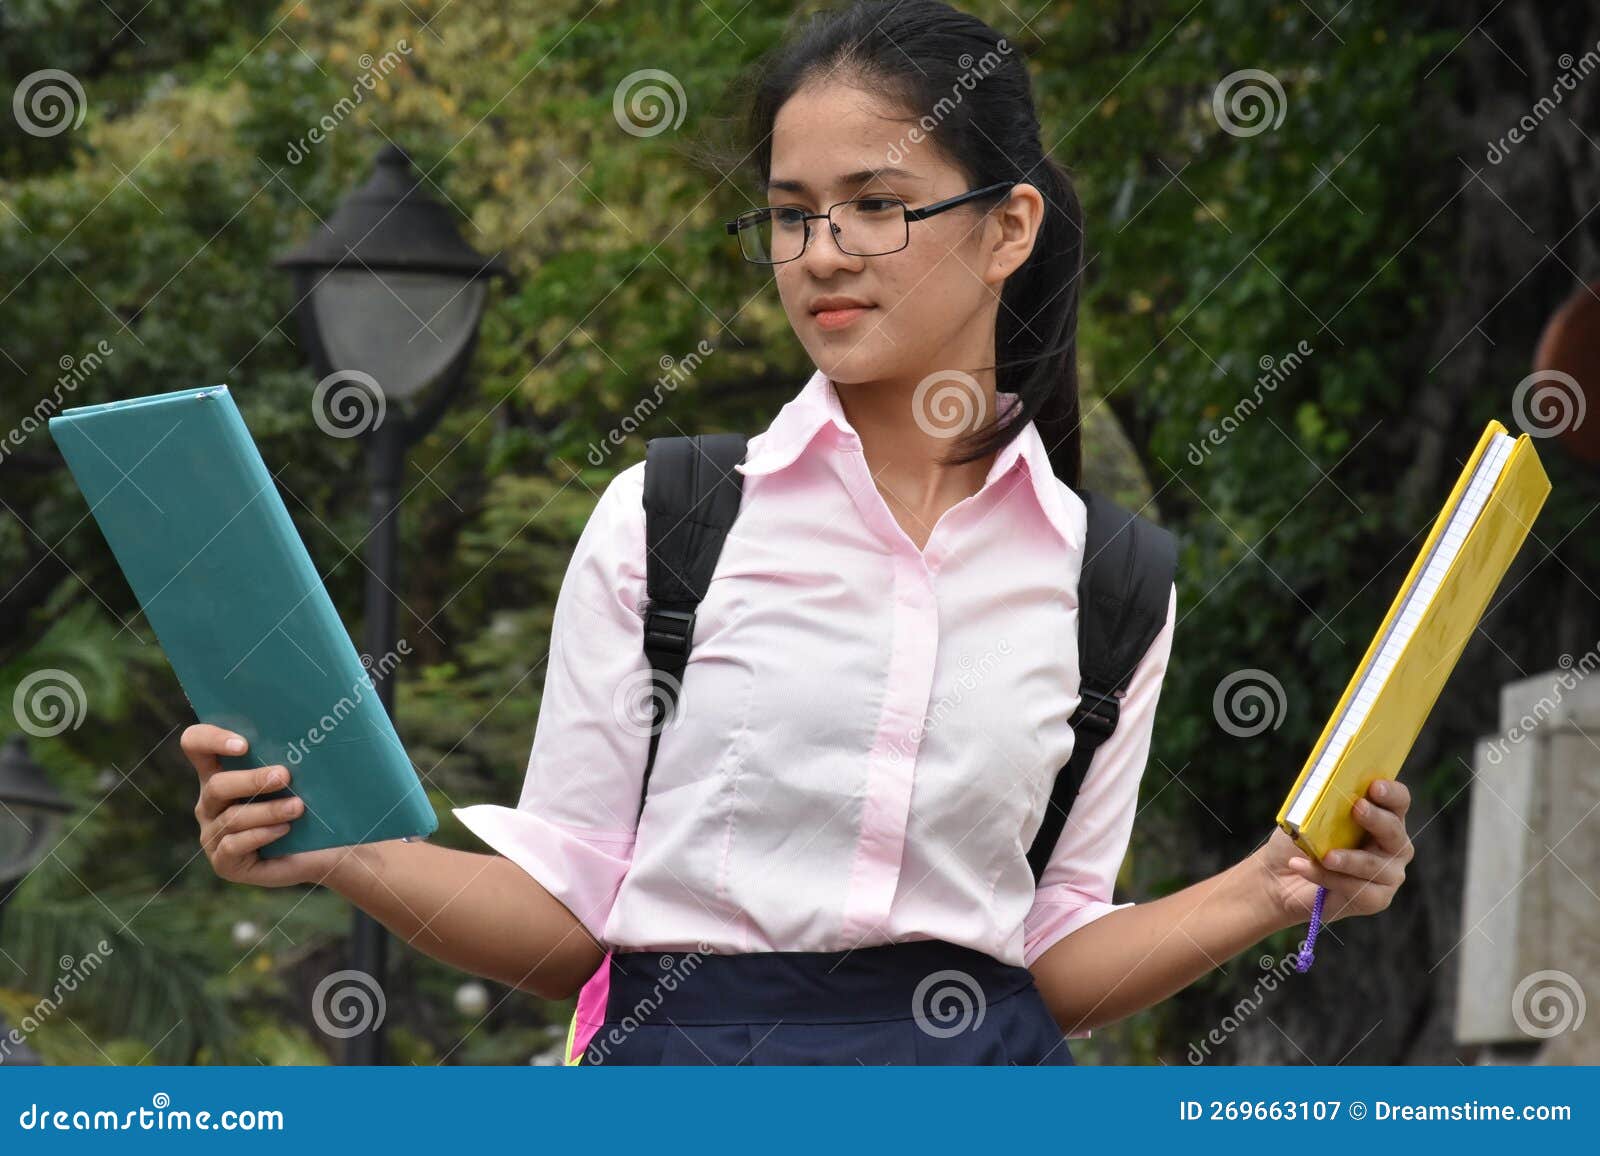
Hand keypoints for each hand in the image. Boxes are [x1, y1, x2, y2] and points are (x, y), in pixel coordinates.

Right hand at [183, 724, 344, 887]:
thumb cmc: (304, 805)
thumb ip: (287, 758)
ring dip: (268, 810)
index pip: (196, 744)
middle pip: (217, 785)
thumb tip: (302, 736)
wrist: (318, 850)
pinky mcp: (224, 862)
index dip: (211, 739)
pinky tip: (284, 829)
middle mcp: (210, 803)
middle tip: (285, 775)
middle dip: (252, 780)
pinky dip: (261, 835)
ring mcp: (213, 834)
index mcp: (218, 772)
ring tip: (298, 806)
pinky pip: (234, 845)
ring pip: (232, 818)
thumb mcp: (296, 779)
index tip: (244, 744)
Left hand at [1253, 777, 1413, 927]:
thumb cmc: (1301, 839)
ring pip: (1373, 865)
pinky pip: (1356, 890)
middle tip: (1357, 808)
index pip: (1398, 801)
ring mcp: (1389, 874)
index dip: (1391, 793)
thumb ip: (1321, 804)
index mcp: (1383, 817)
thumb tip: (1323, 793)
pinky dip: (1327, 877)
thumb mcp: (1306, 816)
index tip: (1374, 786)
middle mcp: (1393, 846)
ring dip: (1348, 859)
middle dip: (1376, 819)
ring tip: (1325, 855)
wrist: (1281, 876)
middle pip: (1394, 832)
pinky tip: (1303, 867)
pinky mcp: (1376, 899)